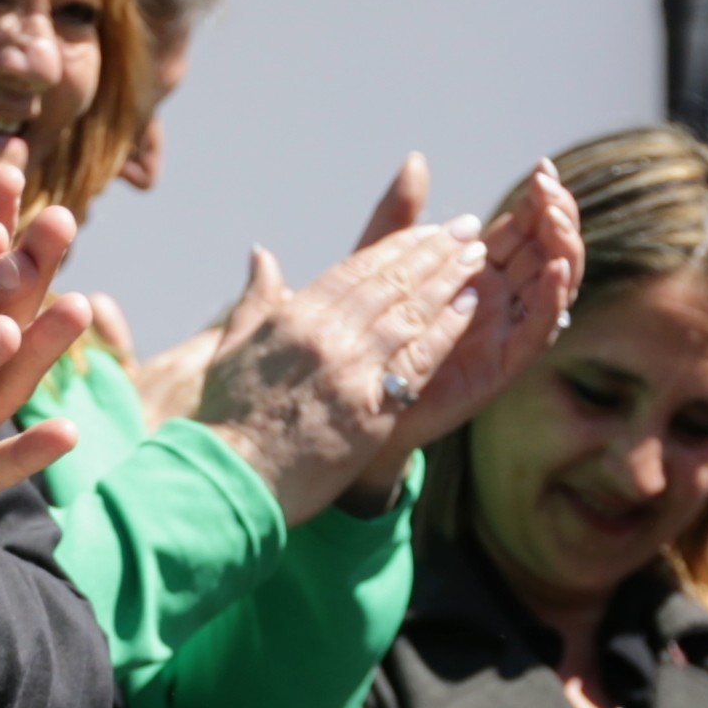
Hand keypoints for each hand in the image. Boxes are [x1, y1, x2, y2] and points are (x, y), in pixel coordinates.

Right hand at [181, 217, 490, 524]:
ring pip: (411, 312)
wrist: (232, 480)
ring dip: (449, 279)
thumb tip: (261, 255)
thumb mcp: (232, 348)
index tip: (428, 230)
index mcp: (294, 317)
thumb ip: (256, 299)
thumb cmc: (228, 420)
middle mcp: (325, 335)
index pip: (357, 268)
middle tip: (467, 228)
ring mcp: (350, 371)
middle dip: (434, 250)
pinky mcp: (371, 409)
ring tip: (478, 255)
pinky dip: (447, 328)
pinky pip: (420, 360)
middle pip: (391, 281)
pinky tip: (470, 305)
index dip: (399, 245)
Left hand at [341, 157, 582, 503]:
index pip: (524, 228)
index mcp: (478, 270)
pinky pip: (538, 331)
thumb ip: (399, 216)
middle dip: (557, 218)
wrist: (350, 397)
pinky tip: (553, 270)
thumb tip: (415, 160)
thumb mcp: (378, 263)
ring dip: (563, 251)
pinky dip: (552, 300)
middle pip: (547, 252)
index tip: (541, 170)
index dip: (539, 201)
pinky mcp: (502, 365)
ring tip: (555, 221)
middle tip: (550, 190)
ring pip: (554, 286)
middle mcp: (500, 299)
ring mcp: (505, 330)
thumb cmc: (364, 332)